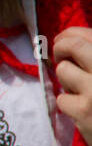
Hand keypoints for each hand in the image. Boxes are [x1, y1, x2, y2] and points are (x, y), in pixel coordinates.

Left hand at [52, 27, 91, 145]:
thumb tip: (74, 40)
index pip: (90, 36)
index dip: (71, 34)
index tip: (63, 37)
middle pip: (73, 46)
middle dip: (60, 47)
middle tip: (58, 53)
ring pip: (63, 71)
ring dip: (66, 79)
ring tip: (80, 89)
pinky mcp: (84, 112)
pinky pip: (62, 99)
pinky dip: (68, 104)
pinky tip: (82, 110)